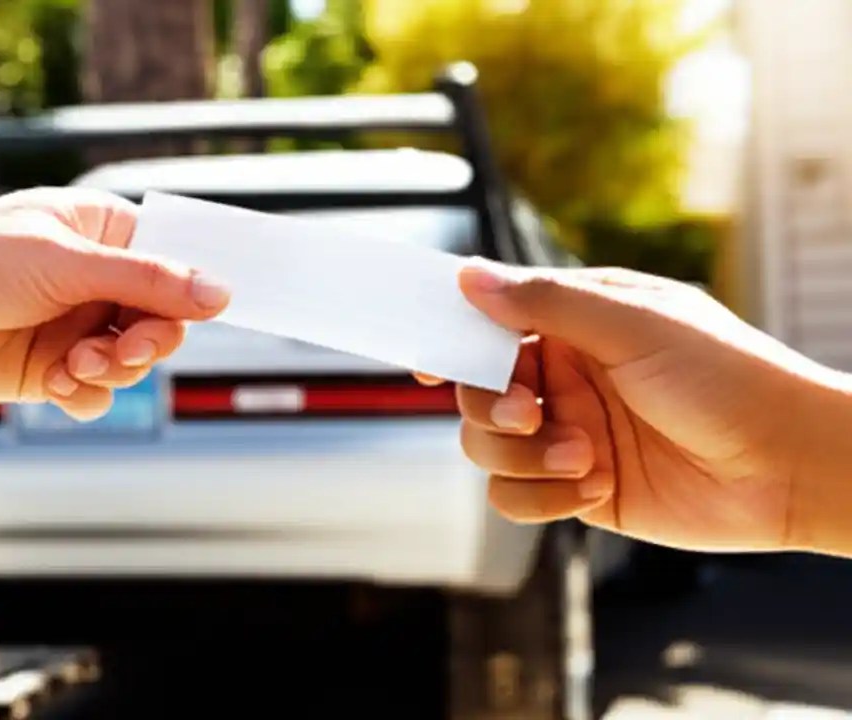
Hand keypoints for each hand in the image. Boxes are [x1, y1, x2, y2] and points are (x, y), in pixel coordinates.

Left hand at [0, 187, 229, 419]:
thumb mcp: (66, 263)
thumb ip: (148, 281)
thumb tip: (219, 292)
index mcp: (102, 232)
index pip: (175, 259)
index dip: (195, 287)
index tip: (211, 310)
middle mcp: (94, 280)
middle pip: (163, 320)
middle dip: (150, 340)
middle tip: (127, 348)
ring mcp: (72, 326)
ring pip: (133, 362)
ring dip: (114, 369)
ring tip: (75, 363)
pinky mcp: (50, 369)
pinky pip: (98, 392)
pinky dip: (88, 394)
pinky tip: (58, 383)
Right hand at [419, 259, 851, 553]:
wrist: (791, 465)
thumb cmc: (730, 377)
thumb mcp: (634, 323)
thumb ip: (544, 302)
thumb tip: (469, 277)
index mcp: (577, 324)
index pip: (491, 322)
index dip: (451, 339)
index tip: (424, 360)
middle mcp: (566, 377)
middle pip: (476, 391)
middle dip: (492, 407)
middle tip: (533, 415)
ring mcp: (568, 434)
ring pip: (487, 448)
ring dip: (523, 458)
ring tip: (582, 459)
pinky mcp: (577, 489)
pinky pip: (514, 498)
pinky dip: (541, 497)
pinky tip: (593, 487)